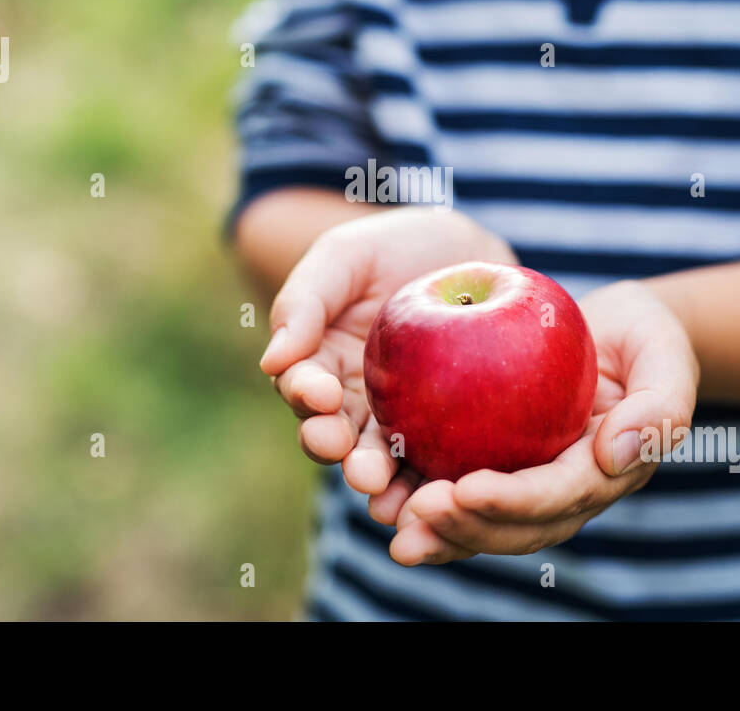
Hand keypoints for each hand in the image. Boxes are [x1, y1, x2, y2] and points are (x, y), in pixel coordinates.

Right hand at [258, 207, 516, 497]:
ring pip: (380, 459)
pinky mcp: (440, 434)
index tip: (320, 393)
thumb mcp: (344, 257)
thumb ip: (303, 302)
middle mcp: (350, 402)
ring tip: (383, 489)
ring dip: (378, 479)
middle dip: (340, 451)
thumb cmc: (395, 247)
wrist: (466, 255)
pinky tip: (439, 493)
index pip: (303, 386)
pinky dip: (431, 481)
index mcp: (318, 363)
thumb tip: (272, 361)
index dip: (307, 394)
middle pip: (336, 436)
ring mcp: (396, 421)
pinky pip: (432, 462)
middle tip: (352, 459)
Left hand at [382, 279, 698, 565]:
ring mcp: (532, 485)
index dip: (514, 499)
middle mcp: (567, 491)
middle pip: (518, 525)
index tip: (464, 488)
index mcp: (607, 471)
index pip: (560, 494)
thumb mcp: (663, 351)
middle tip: (416, 511)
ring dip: (441, 533)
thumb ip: (659, 402)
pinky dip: (426, 502)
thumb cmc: (645, 335)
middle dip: (467, 527)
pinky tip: (383, 496)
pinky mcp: (500, 467)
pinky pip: (462, 493)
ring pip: (486, 524)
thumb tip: (616, 455)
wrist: (615, 331)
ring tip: (394, 528)